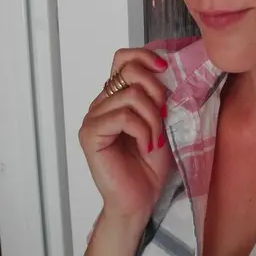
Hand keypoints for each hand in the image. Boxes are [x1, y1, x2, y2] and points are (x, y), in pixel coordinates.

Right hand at [79, 48, 170, 224]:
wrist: (140, 199)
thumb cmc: (149, 163)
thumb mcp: (159, 120)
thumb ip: (155, 94)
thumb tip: (163, 68)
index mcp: (115, 95)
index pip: (122, 58)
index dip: (144, 56)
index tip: (164, 68)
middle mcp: (101, 103)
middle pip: (130, 71)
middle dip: (156, 90)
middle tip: (163, 115)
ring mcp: (93, 118)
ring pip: (132, 95)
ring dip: (153, 118)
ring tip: (155, 139)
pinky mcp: (90, 134)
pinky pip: (123, 117)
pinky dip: (143, 130)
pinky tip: (146, 146)